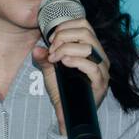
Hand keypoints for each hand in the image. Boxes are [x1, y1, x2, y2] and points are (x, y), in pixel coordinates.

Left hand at [31, 18, 109, 134]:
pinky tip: (64, 63)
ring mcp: (102, 69)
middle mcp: (100, 56)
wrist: (67, 113)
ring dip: (66, 49)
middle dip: (64, 37)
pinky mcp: (101, 82)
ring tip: (55, 59)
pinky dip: (75, 61)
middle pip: (86, 32)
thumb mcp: (50, 70)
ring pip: (88, 47)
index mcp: (91, 49)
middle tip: (52, 50)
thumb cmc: (62, 90)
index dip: (65, 27)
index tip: (51, 39)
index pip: (84, 25)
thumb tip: (36, 49)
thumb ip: (45, 58)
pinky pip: (91, 66)